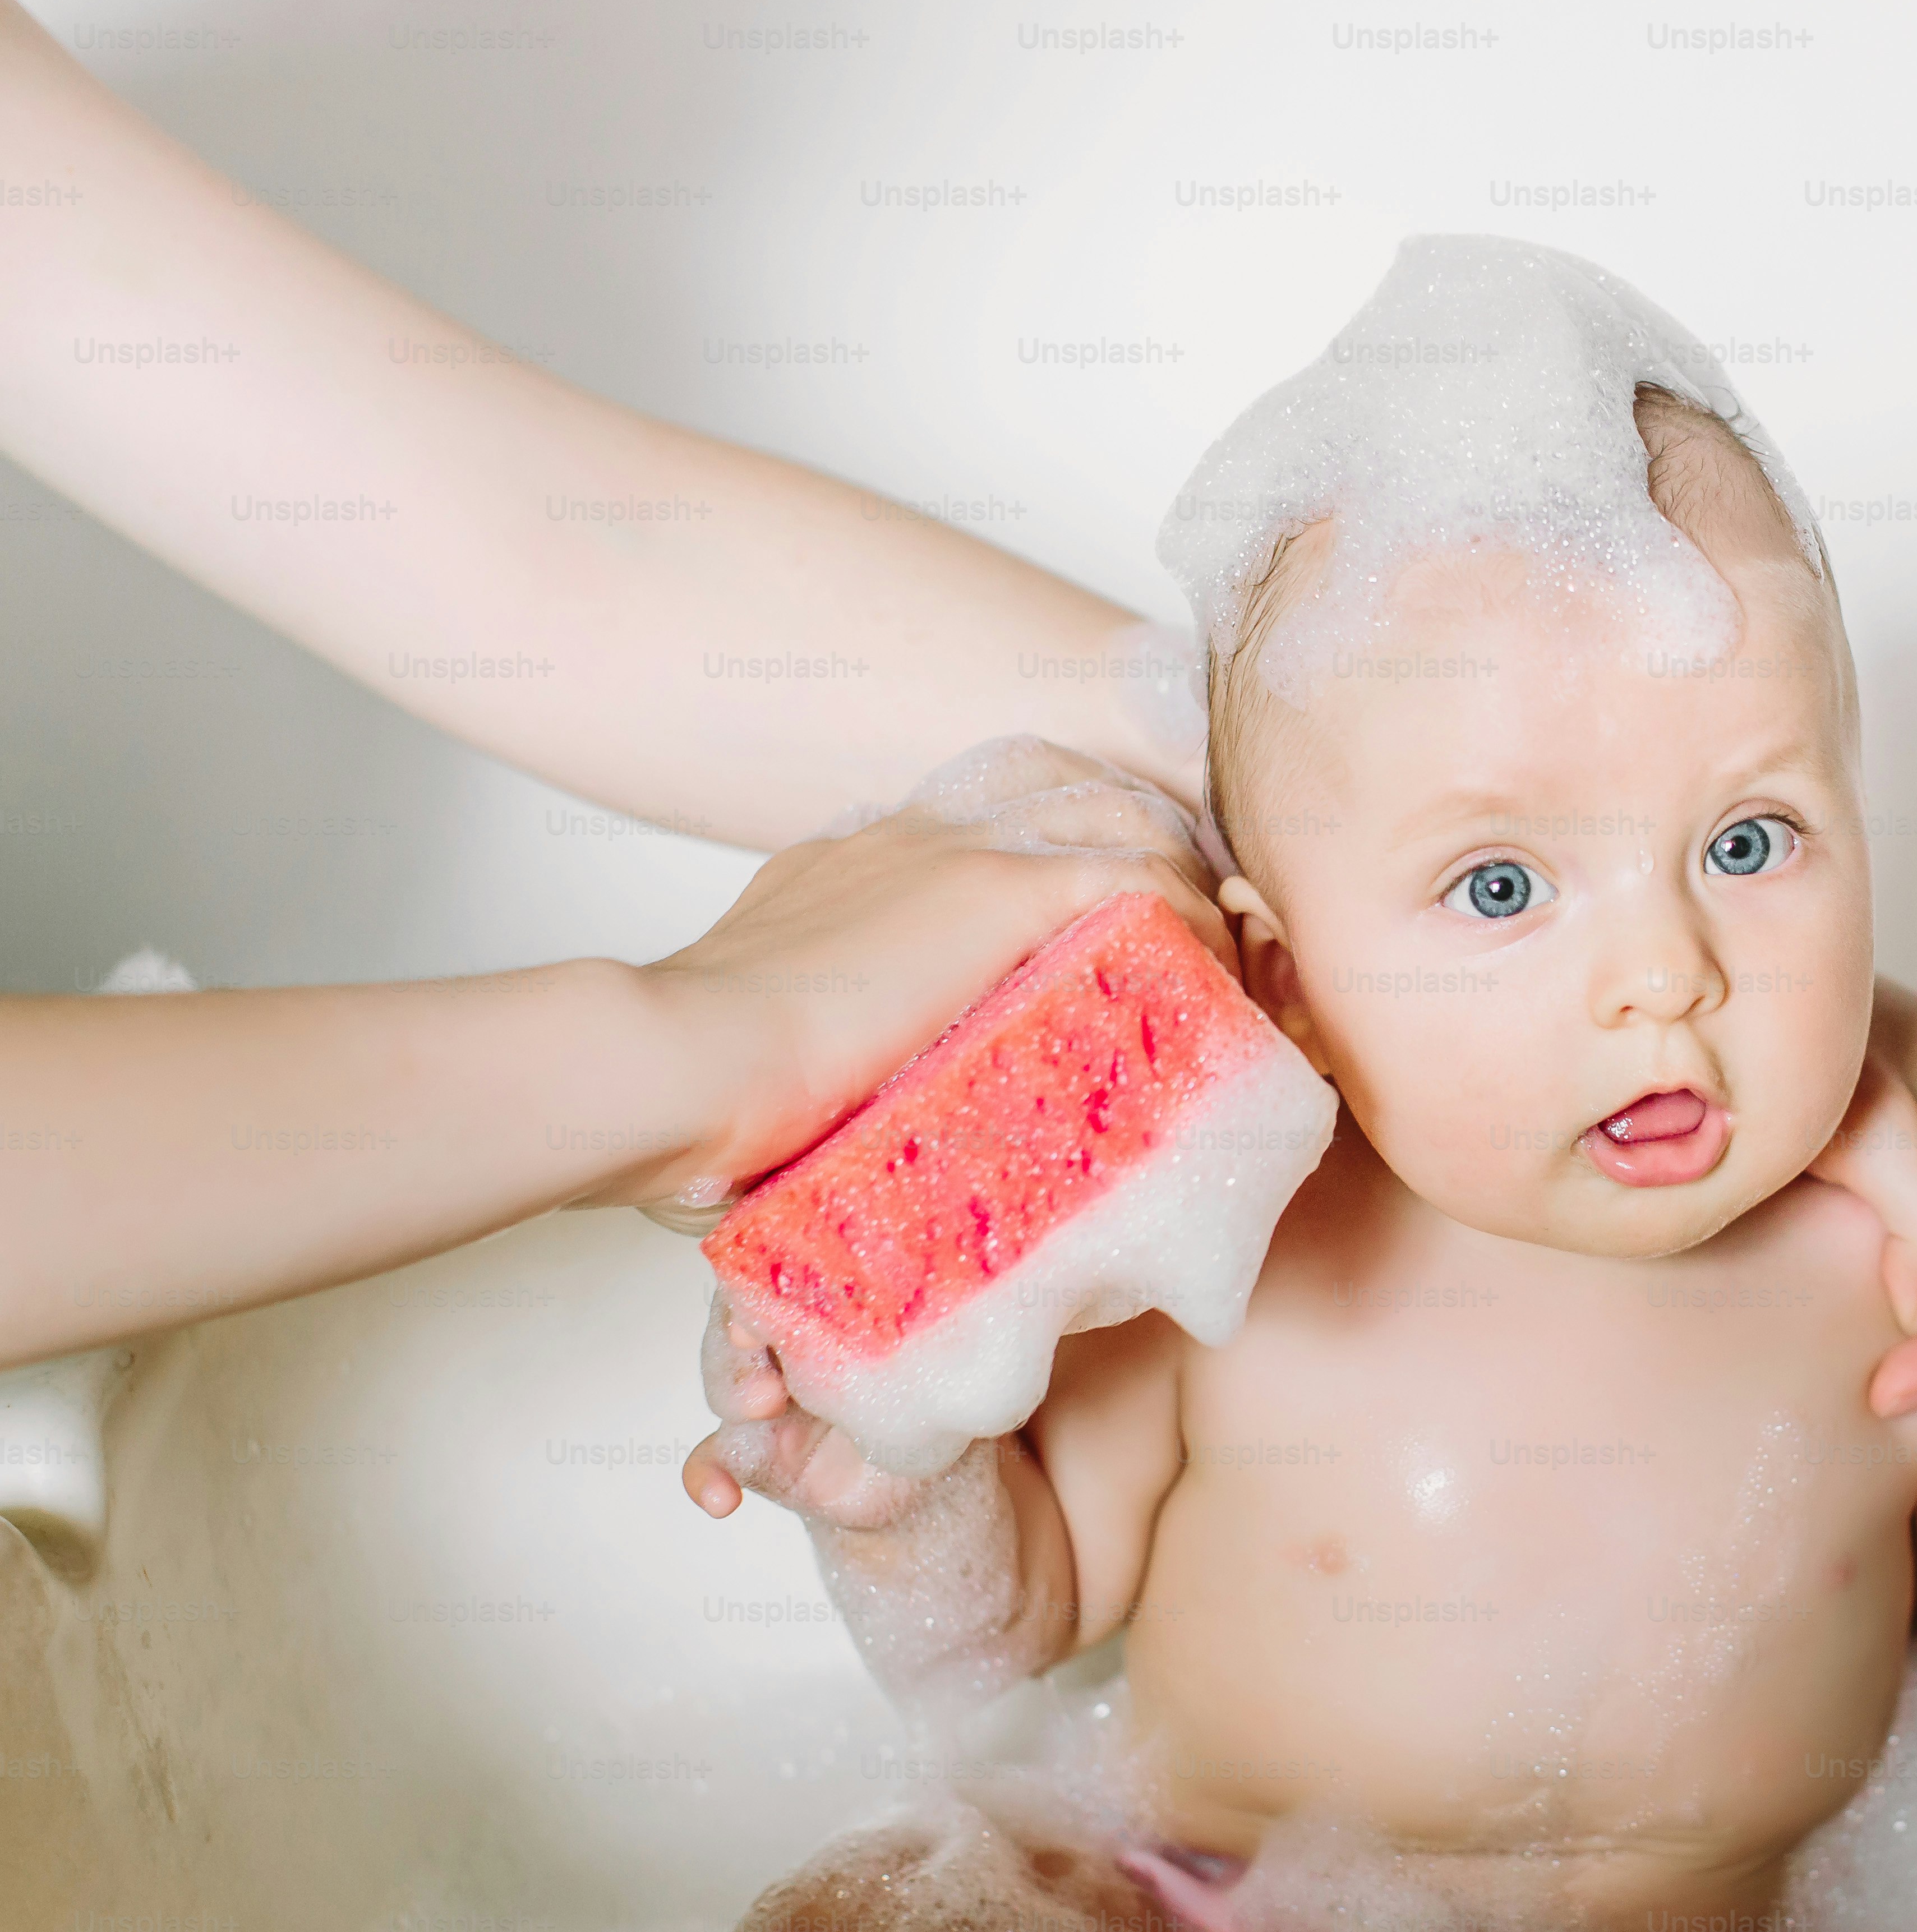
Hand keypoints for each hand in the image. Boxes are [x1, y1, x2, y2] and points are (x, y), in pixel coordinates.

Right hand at [611, 738, 1226, 1211]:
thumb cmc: (706, 1088)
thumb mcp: (775, 1051)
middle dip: (1149, 865)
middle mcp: (913, 837)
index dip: (1068, 871)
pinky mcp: (1002, 889)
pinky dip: (1192, 926)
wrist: (681, 1059)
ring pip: (1128, 829)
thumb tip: (838, 1128)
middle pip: (1077, 804)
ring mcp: (958, 853)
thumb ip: (828, 1060)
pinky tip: (1214, 984)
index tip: (1113, 940)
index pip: (995, 831)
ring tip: (1220, 976)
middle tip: (1193, 952)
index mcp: (856, 865)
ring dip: (1188, 898)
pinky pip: (1143, 880)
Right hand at [681, 1292, 931, 1527]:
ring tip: (762, 1404)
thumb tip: (968, 1280)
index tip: (780, 1288)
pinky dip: (708, 1477)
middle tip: (777, 1346)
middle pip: (739, 1321)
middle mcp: (784, 1344)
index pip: (784, 1270)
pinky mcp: (750, 1452)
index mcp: (824, 1305)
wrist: (925, 1476)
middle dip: (748, 1333)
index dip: (772, 1273)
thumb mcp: (935, 1353)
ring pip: (724, 1380)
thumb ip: (928, 1324)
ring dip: (733, 1388)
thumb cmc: (929, 1392)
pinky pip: (711, 1461)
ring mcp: (761, 1398)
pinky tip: (720, 1498)